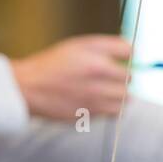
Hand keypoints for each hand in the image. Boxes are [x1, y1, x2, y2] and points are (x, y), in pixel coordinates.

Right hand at [10, 35, 130, 120]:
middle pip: (130, 79)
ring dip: (120, 96)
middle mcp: (98, 80)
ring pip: (125, 101)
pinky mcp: (89, 116)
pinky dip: (108, 108)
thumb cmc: (53, 64)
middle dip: (124, 77)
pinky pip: (111, 114)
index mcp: (97, 60)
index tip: (121, 58)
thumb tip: (134, 52)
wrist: (29, 89)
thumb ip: (108, 45)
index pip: (130, 54)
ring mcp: (94, 101)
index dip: (127, 55)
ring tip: (106, 91)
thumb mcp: (78, 45)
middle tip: (110, 76)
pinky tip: (94, 101)